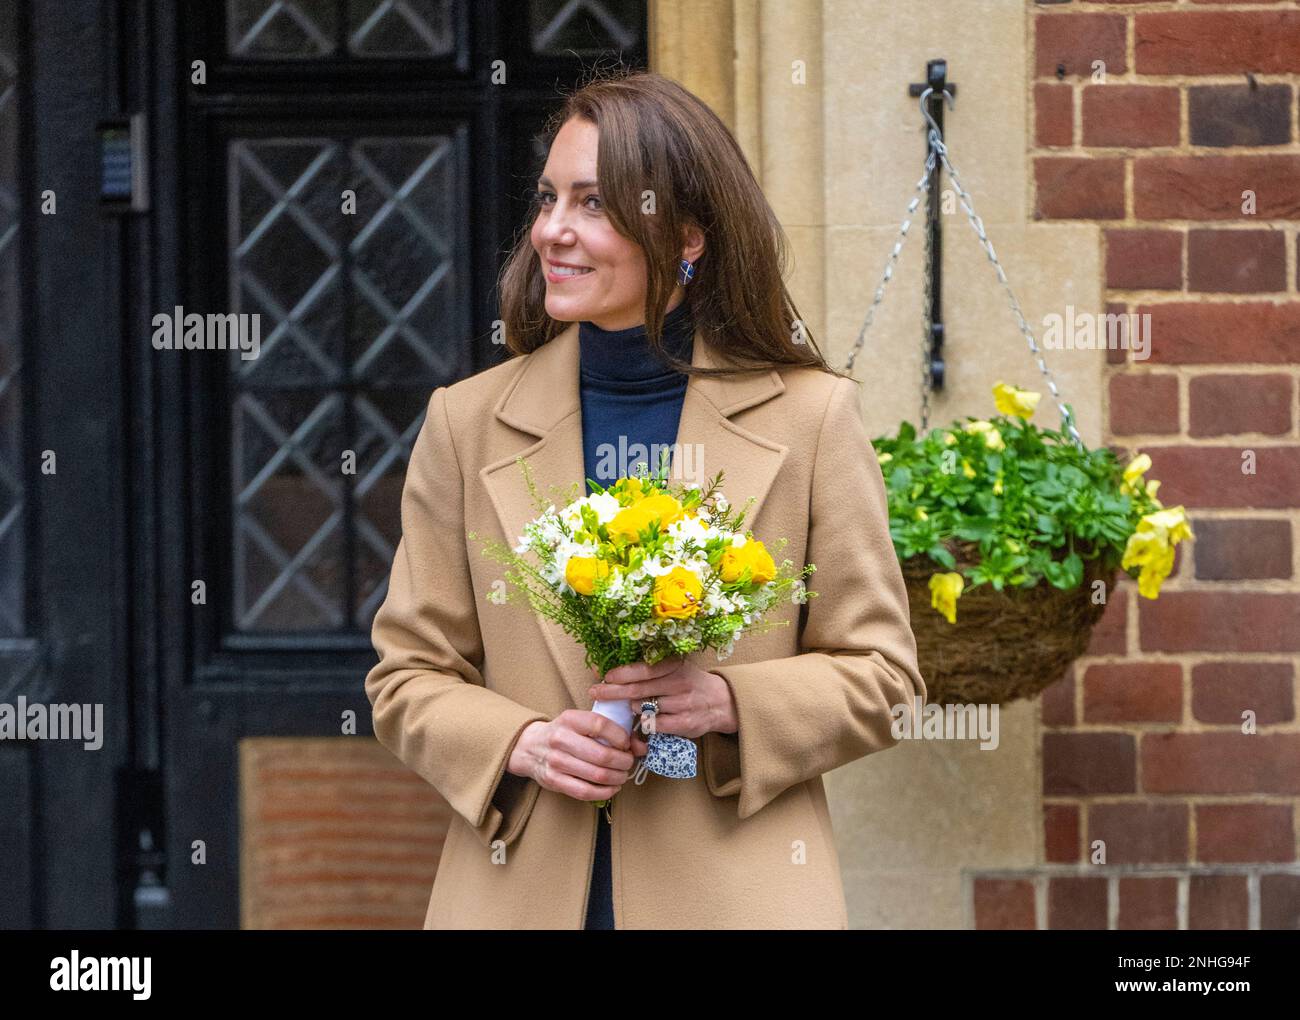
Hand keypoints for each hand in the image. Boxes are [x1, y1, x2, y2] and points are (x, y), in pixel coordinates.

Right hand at [507, 712, 636, 801]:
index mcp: (570, 719)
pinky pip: (585, 792)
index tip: (627, 743)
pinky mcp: (554, 781)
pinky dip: (605, 792)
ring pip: (597, 775)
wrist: (530, 747)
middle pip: (602, 755)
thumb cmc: (565, 733)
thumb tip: (640, 747)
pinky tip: (612, 787)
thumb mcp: (582, 723)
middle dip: (624, 762)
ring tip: (622, 775)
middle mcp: (561, 739)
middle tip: (628, 762)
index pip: (600, 725)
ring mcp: (556, 762)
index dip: (621, 736)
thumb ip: (612, 731)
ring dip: (617, 778)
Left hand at [588, 656, 738, 740]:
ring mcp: (683, 704)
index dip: (622, 673)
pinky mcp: (685, 723)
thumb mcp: (673, 669)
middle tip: (596, 692)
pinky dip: (645, 723)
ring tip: (631, 706)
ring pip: (644, 708)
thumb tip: (608, 669)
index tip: (605, 676)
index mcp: (674, 665)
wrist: (720, 702)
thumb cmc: (688, 683)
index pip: (643, 669)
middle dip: (613, 691)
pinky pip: (654, 725)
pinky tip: (645, 719)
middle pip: (638, 689)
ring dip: (632, 708)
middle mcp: (679, 682)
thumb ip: (646, 669)